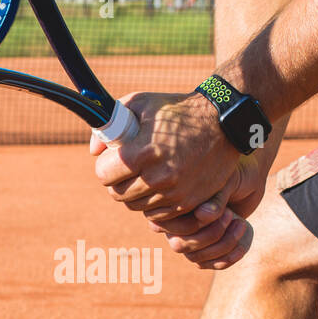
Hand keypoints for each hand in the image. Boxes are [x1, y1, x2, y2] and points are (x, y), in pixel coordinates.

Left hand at [89, 92, 264, 267]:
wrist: (223, 123)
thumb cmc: (178, 110)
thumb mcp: (141, 104)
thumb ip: (111, 124)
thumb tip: (94, 150)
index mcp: (143, 152)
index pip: (104, 175)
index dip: (104, 166)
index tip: (111, 158)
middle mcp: (158, 177)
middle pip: (117, 194)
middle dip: (116, 181)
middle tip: (125, 168)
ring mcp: (175, 194)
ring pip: (136, 206)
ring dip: (134, 193)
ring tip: (144, 174)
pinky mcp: (188, 203)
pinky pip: (157, 214)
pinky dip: (153, 203)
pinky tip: (158, 186)